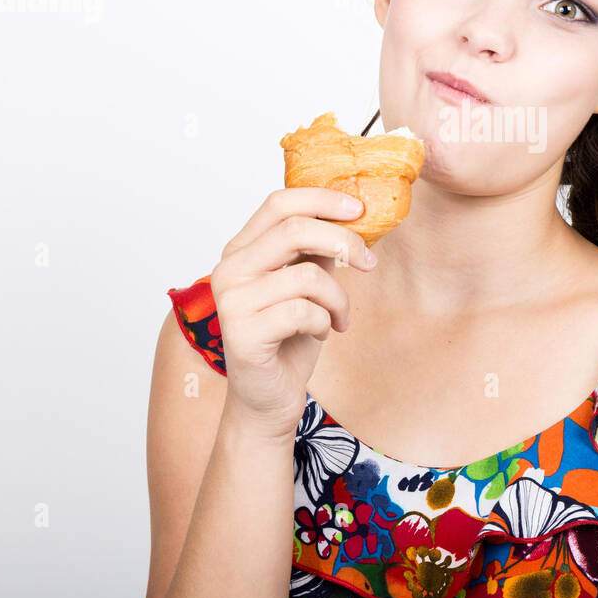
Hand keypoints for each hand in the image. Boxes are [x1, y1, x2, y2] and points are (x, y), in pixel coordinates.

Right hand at [207, 187, 375, 438]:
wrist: (267, 398)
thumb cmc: (289, 338)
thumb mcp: (309, 284)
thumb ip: (319, 249)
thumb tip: (353, 214)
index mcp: (242, 250)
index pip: (279, 202)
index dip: (322, 199)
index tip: (359, 209)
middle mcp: (229, 269)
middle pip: (295, 230)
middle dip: (344, 242)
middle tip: (368, 263)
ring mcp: (231, 301)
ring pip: (308, 276)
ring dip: (338, 299)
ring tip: (338, 317)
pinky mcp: (242, 333)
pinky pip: (304, 312)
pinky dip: (325, 323)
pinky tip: (321, 335)